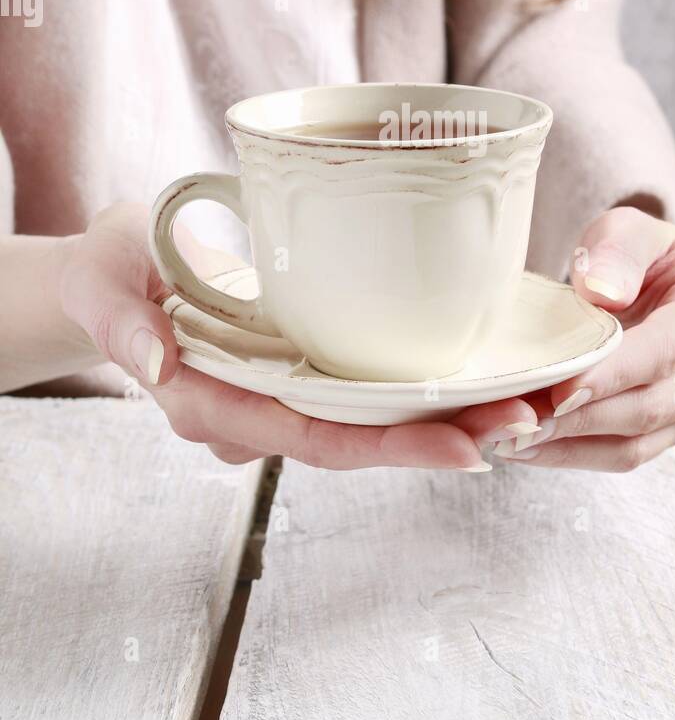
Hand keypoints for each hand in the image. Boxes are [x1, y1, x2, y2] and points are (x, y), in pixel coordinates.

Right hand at [60, 203, 536, 469]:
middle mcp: (257, 412)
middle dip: (441, 437)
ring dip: (445, 416)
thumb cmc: (112, 273)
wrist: (119, 272)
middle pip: (358, 439)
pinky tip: (478, 378)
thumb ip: (121, 323)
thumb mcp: (104, 282)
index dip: (386, 447)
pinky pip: (366, 389)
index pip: (307, 437)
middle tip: (524, 422)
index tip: (462, 445)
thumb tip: (152, 365)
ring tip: (525, 403)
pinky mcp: (304, 366)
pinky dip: (421, 388)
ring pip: (371, 421)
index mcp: (212, 402)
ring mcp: (284, 393)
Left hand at [493, 206, 674, 468]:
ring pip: (632, 445)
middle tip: (515, 422)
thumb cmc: (634, 255)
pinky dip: (568, 455)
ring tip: (509, 438)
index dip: (612, 376)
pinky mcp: (666, 435)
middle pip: (647, 408)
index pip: (665, 351)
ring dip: (566, 446)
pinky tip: (522, 446)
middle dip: (578, 420)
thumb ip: (618, 251)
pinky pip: (618, 457)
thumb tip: (603, 293)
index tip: (559, 391)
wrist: (646, 285)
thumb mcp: (627, 231)